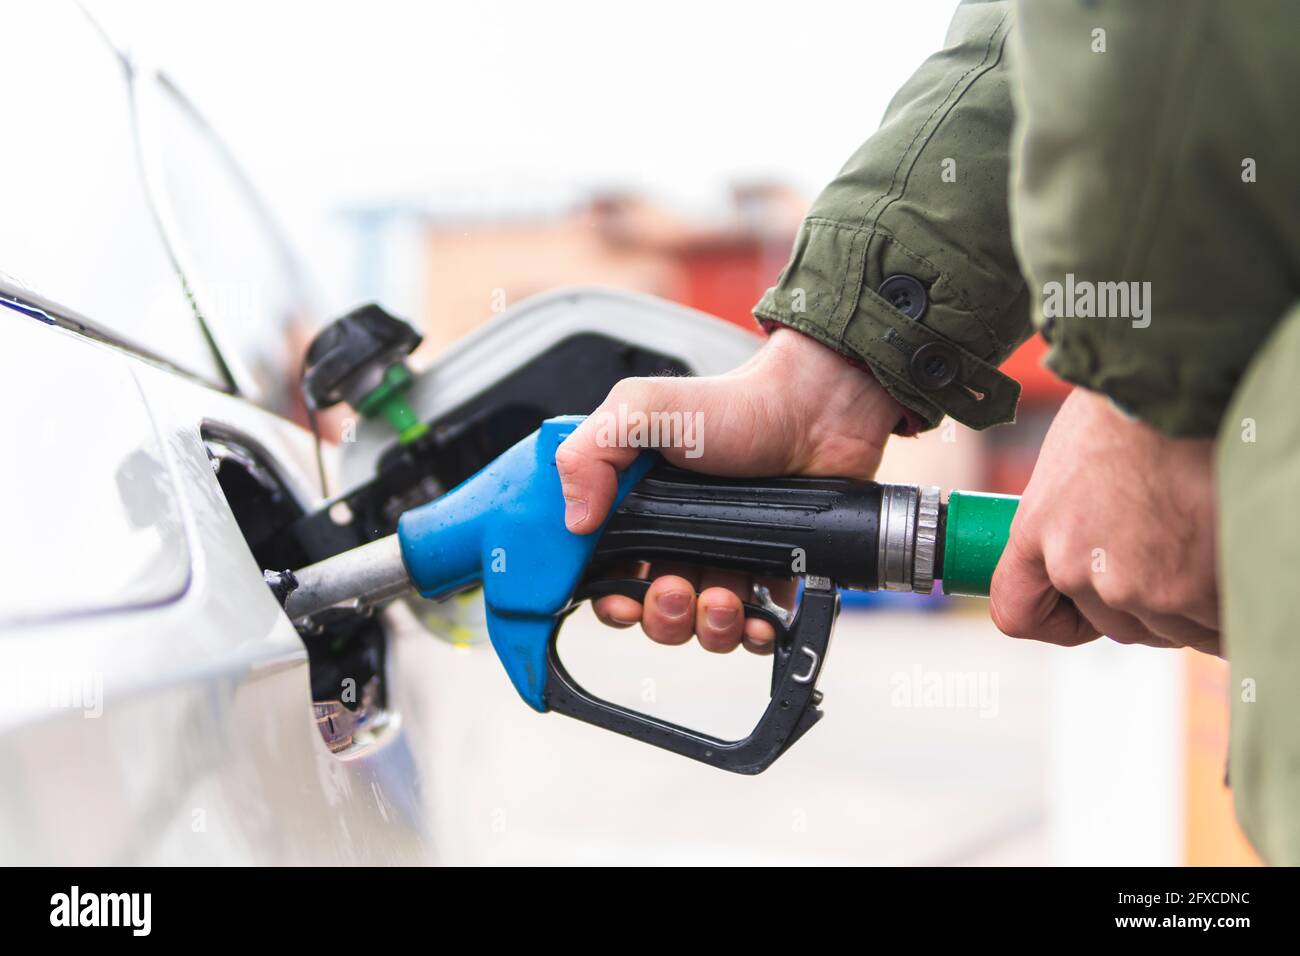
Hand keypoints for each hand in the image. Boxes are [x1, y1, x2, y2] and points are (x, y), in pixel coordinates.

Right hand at [556, 328, 905, 653]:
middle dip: (662, 615)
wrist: (820, 411)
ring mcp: (726, 559)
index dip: (610, 598)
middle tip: (678, 587)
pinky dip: (753, 633)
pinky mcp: (773, 575)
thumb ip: (591, 451)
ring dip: (709, 626)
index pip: (606, 574)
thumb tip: (574, 520)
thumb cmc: (736, 405)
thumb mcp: (644, 408)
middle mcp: (678, 539)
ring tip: (725, 595)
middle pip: (653, 611)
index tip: (621, 598)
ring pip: (703, 627)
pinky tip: (757, 617)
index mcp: (638, 509)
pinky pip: (754, 628)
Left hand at [989, 389, 1219, 653]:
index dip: (1055, 617)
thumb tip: (1102, 544)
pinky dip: (1229, 606)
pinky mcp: (1194, 589)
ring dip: (1192, 602)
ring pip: (1170, 627)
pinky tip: (1237, 564)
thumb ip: (1077, 516)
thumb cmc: (1135, 405)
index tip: (1082, 608)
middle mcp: (1078, 567)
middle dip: (1145, 599)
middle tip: (1177, 550)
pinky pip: (1214, 626)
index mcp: (1039, 530)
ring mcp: (1137, 584)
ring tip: (1211, 544)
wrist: (1185, 383)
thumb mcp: (1076, 461)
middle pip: (1115, 622)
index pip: (1016, 611)